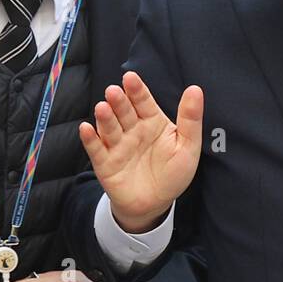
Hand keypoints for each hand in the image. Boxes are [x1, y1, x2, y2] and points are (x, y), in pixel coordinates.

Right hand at [79, 71, 203, 232]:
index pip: (144, 102)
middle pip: (124, 112)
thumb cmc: (173, 173)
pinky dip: (90, 139)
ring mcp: (118, 146)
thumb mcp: (188, 146)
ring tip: (102, 107)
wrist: (156, 204)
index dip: (137, 90)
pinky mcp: (105, 164)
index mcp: (152, 122)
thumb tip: (195, 89)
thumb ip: (190, 118)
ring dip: (105, 118)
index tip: (131, 77)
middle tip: (114, 91)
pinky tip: (86, 128)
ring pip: (109, 128)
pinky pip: (96, 150)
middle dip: (119, 101)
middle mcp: (132, 130)